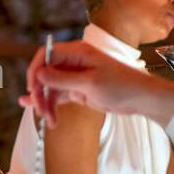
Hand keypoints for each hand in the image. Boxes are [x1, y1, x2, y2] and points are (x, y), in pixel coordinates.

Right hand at [19, 40, 173, 127]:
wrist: (141, 98)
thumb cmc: (120, 85)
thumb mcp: (90, 83)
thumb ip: (63, 79)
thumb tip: (38, 74)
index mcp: (77, 52)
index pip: (46, 55)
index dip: (35, 70)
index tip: (32, 89)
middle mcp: (73, 62)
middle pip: (45, 73)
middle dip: (40, 92)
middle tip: (40, 110)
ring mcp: (74, 76)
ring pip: (51, 87)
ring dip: (46, 103)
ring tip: (49, 120)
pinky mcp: (78, 90)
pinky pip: (58, 95)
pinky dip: (52, 105)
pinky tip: (43, 114)